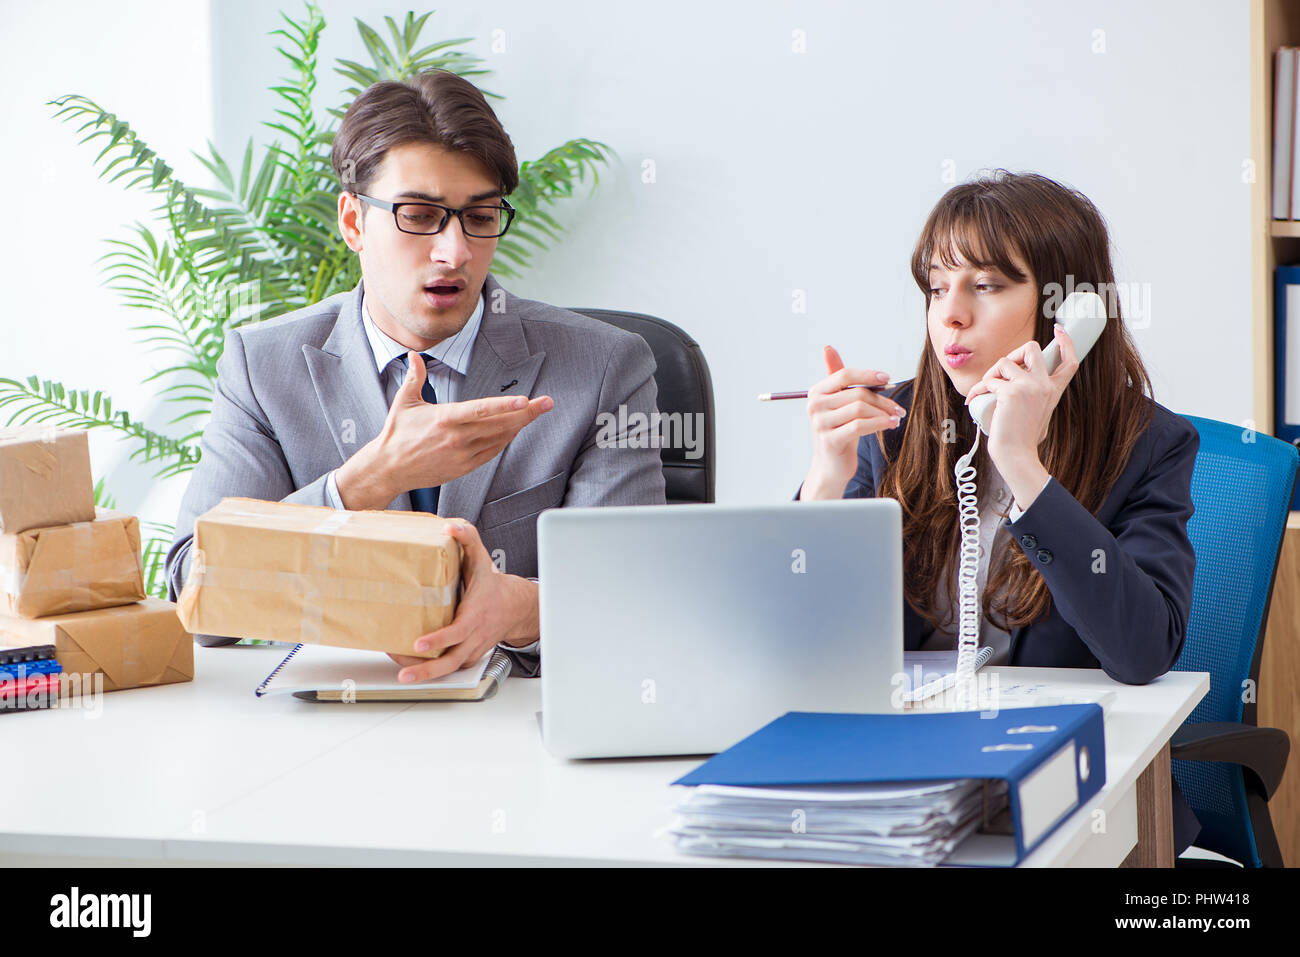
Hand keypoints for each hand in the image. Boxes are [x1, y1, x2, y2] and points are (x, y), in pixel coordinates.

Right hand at [338, 351, 552, 508]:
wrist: (388, 469)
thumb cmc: (396, 434)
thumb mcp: (404, 402)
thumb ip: (414, 377)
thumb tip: (413, 355)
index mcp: (444, 418)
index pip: (481, 410)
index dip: (505, 406)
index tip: (526, 400)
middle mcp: (457, 437)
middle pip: (499, 424)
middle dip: (527, 413)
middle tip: (547, 403)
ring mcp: (462, 454)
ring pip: (499, 438)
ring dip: (520, 425)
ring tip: (537, 412)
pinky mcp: (464, 467)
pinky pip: (492, 451)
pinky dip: (506, 440)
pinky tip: (516, 429)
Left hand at [387, 520, 539, 682]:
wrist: (515, 607)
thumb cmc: (493, 584)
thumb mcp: (481, 558)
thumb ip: (467, 539)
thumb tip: (450, 526)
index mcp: (475, 615)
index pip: (458, 632)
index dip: (439, 640)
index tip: (419, 644)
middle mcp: (474, 636)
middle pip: (451, 661)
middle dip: (427, 672)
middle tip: (404, 676)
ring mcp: (472, 649)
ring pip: (450, 669)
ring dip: (425, 674)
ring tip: (402, 673)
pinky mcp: (469, 656)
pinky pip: (450, 668)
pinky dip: (432, 670)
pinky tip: (412, 667)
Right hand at [800, 345, 903, 499]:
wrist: (831, 466)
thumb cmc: (839, 431)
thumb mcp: (838, 403)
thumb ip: (837, 378)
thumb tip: (827, 348)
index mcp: (816, 392)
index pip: (844, 375)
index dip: (868, 375)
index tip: (888, 380)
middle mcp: (814, 406)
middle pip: (857, 394)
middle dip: (882, 400)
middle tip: (898, 407)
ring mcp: (820, 424)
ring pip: (860, 409)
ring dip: (883, 413)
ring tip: (895, 418)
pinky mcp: (830, 440)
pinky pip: (860, 426)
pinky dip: (880, 424)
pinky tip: (891, 425)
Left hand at [964, 325, 1077, 505]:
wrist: (1016, 454)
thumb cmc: (1022, 437)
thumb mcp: (1037, 411)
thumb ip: (1035, 392)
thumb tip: (1016, 377)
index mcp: (1054, 391)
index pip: (1069, 361)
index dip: (1065, 342)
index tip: (1059, 329)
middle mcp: (1044, 385)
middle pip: (1031, 348)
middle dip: (1013, 354)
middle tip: (1002, 372)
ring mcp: (1029, 386)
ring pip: (1004, 362)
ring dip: (991, 375)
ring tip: (987, 392)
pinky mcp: (1010, 392)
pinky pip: (989, 380)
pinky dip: (978, 389)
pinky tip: (974, 400)